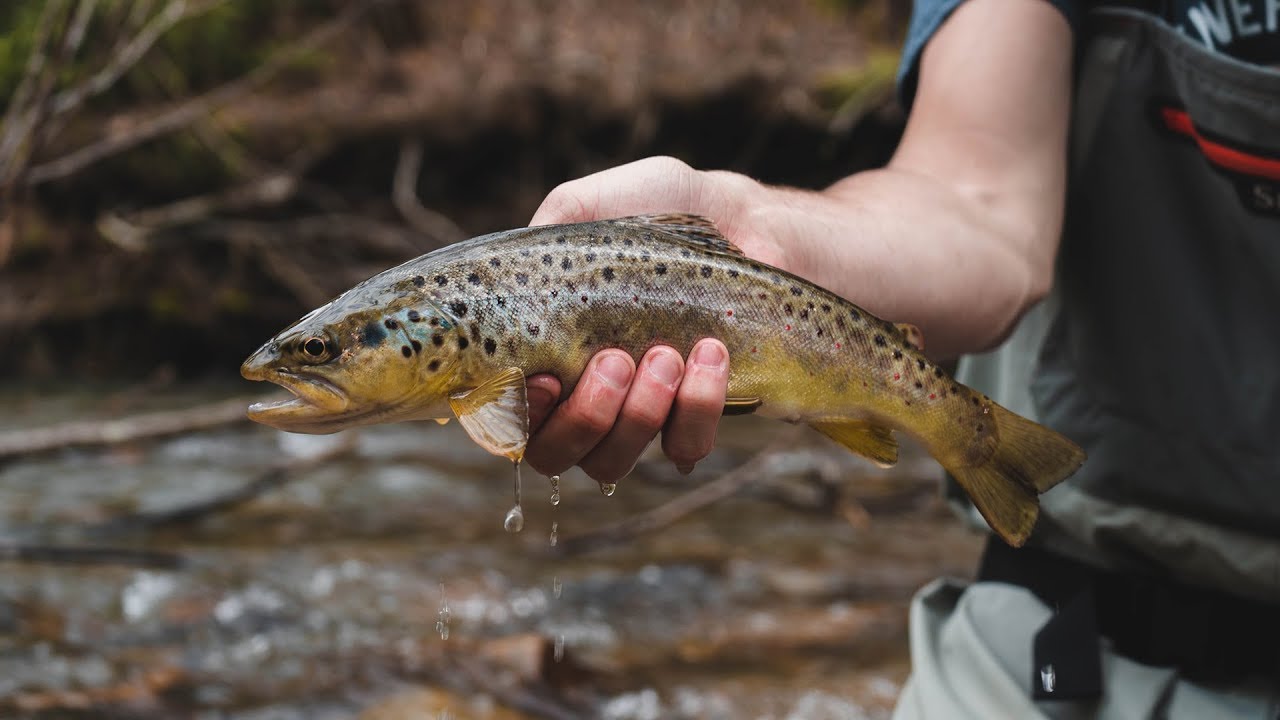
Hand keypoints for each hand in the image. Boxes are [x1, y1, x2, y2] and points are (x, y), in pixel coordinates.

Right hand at [523, 157, 763, 483]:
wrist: (747, 225)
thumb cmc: (660, 215)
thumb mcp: (597, 202)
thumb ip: (553, 222)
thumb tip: (526, 252)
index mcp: (544, 352)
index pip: (508, 414)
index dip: (519, 413)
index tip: (545, 377)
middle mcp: (582, 396)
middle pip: (554, 454)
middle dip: (584, 416)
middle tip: (616, 360)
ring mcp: (638, 416)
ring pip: (611, 461)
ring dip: (638, 415)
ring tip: (667, 354)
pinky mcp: (694, 421)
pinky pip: (684, 447)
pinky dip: (696, 409)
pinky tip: (711, 356)